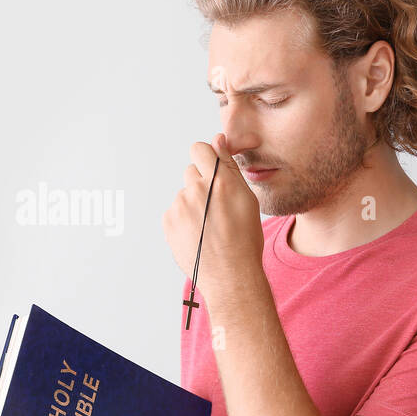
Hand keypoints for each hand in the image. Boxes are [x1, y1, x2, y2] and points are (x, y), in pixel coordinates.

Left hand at [162, 134, 264, 291]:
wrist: (230, 276)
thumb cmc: (244, 239)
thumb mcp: (247, 200)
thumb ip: (229, 167)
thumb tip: (217, 140)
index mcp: (220, 181)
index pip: (200, 149)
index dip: (206, 157)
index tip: (210, 168)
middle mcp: (197, 190)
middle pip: (191, 171)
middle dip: (200, 183)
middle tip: (215, 207)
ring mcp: (180, 206)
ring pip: (184, 194)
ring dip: (193, 204)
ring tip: (208, 227)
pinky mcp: (168, 221)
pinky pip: (174, 211)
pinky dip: (183, 220)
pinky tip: (198, 235)